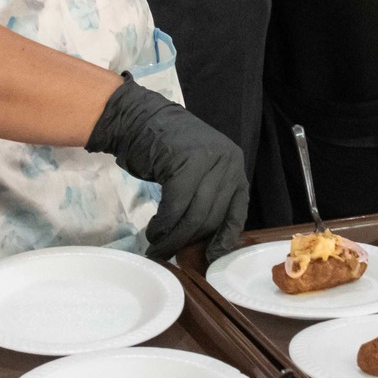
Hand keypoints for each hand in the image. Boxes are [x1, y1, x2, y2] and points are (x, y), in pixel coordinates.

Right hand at [86, 77, 248, 259]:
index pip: (237, 210)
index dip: (225, 238)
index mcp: (234, 166)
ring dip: (174, 238)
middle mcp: (227, 161)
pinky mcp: (184, 163)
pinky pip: (176, 206)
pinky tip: (153, 231)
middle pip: (213, 216)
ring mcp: (207, 160)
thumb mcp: (198, 172)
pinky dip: (163, 224)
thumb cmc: (167, 150)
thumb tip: (208, 244)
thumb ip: (208, 198)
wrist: (141, 120)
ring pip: (195, 215)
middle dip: (190, 241)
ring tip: (157, 247)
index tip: (211, 258)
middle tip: (170, 253)